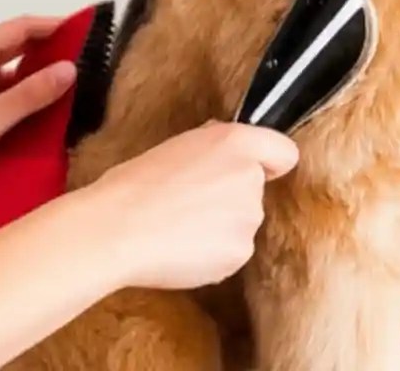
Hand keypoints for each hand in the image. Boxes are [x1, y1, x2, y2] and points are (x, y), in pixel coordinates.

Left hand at [0, 15, 77, 200]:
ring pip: (13, 70)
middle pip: (18, 45)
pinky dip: (25, 95)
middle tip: (87, 57)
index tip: (86, 29)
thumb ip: (31, 94)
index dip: (53, 25)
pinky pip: (5, 90)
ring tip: (74, 83)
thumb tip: (69, 69)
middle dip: (51, 48)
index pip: (20, 28)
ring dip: (39, 74)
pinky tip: (46, 110)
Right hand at [83, 122, 298, 289]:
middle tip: (188, 203)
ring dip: (220, 228)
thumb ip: (212, 149)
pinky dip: (212, 254)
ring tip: (177, 228)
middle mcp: (250, 179)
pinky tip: (180, 249)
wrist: (116, 230)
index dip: (268, 162)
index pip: (283, 152)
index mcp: (236, 143)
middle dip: (229, 198)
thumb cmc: (133, 186)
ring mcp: (248, 218)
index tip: (254, 170)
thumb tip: (221, 155)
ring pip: (241, 224)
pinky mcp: (240, 253)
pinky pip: (231, 252)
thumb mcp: (175, 147)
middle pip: (255, 191)